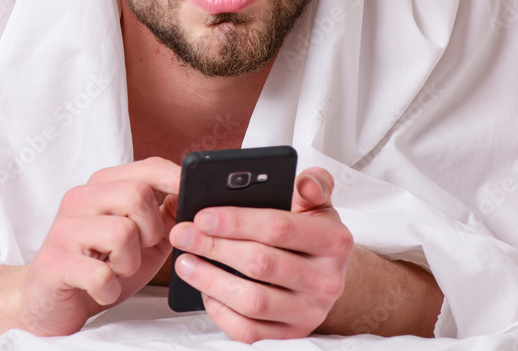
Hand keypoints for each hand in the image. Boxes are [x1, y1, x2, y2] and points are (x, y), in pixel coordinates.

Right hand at [18, 157, 180, 335]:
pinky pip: (101, 274)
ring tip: (114, 271)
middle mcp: (80, 199)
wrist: (50, 302)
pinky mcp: (54, 262)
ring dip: (129, 263)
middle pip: (137, 194)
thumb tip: (193, 197)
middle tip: (137, 250)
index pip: (148, 167)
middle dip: (151, 230)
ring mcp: (64, 229)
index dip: (175, 179)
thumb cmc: (99, 267)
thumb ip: (165, 217)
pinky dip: (109, 290)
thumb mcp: (142, 241)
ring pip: (122, 233)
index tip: (192, 195)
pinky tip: (99, 290)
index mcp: (102, 187)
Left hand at [167, 167, 351, 341]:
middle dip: (214, 247)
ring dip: (211, 280)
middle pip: (261, 263)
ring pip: (253, 301)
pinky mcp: (291, 335)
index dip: (236, 221)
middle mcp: (327, 280)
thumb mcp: (317, 203)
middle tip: (182, 234)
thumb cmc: (309, 232)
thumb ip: (313, 184)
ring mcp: (310, 312)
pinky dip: (221, 312)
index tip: (201, 216)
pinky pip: (249, 331)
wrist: (324, 274)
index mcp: (334, 241)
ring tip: (184, 262)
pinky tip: (204, 290)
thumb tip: (303, 182)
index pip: (279, 228)